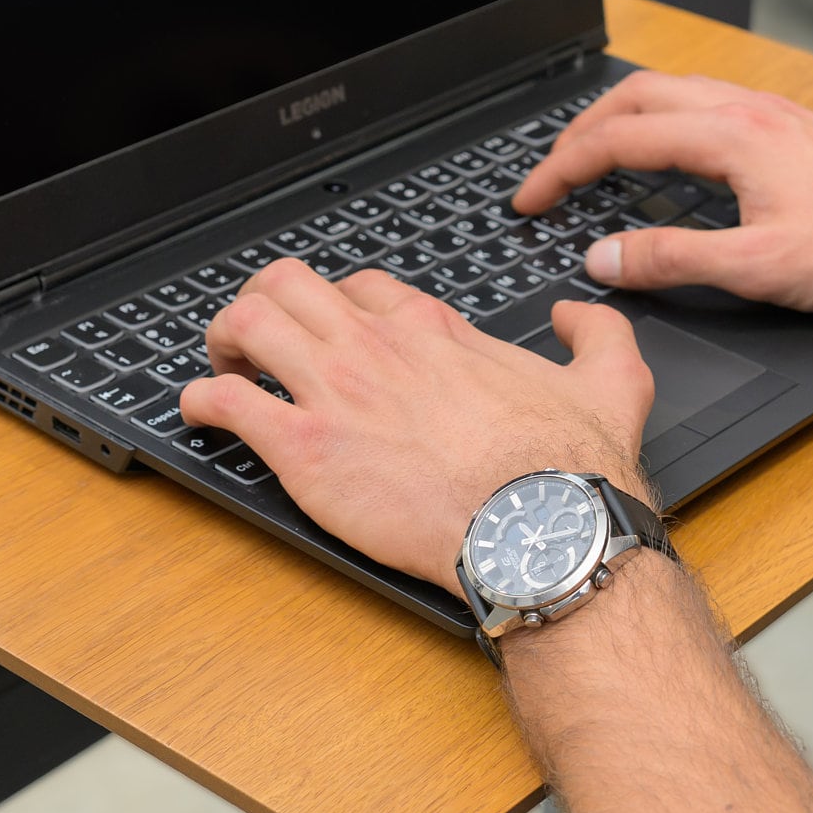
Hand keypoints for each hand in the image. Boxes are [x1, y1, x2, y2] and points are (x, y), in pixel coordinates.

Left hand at [181, 261, 655, 588]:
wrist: (539, 527)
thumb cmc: (568, 469)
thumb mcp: (612, 380)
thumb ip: (597, 333)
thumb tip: (577, 311)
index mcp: (434, 331)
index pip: (364, 289)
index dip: (339, 305)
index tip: (333, 330)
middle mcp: (375, 347)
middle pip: (290, 285)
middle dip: (264, 303)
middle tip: (258, 337)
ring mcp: (334, 391)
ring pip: (247, 323)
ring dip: (224, 339)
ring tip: (221, 366)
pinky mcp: (303, 446)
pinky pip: (225, 402)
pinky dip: (201, 401)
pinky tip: (200, 414)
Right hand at [514, 72, 812, 310]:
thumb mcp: (762, 268)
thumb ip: (675, 261)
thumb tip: (606, 258)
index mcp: (730, 135)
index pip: (618, 138)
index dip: (561, 170)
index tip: (529, 201)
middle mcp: (746, 110)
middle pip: (635, 98)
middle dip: (579, 133)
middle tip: (548, 175)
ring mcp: (771, 112)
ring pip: (672, 93)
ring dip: (621, 119)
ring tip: (593, 155)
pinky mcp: (792, 125)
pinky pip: (704, 103)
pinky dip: (663, 120)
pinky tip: (671, 152)